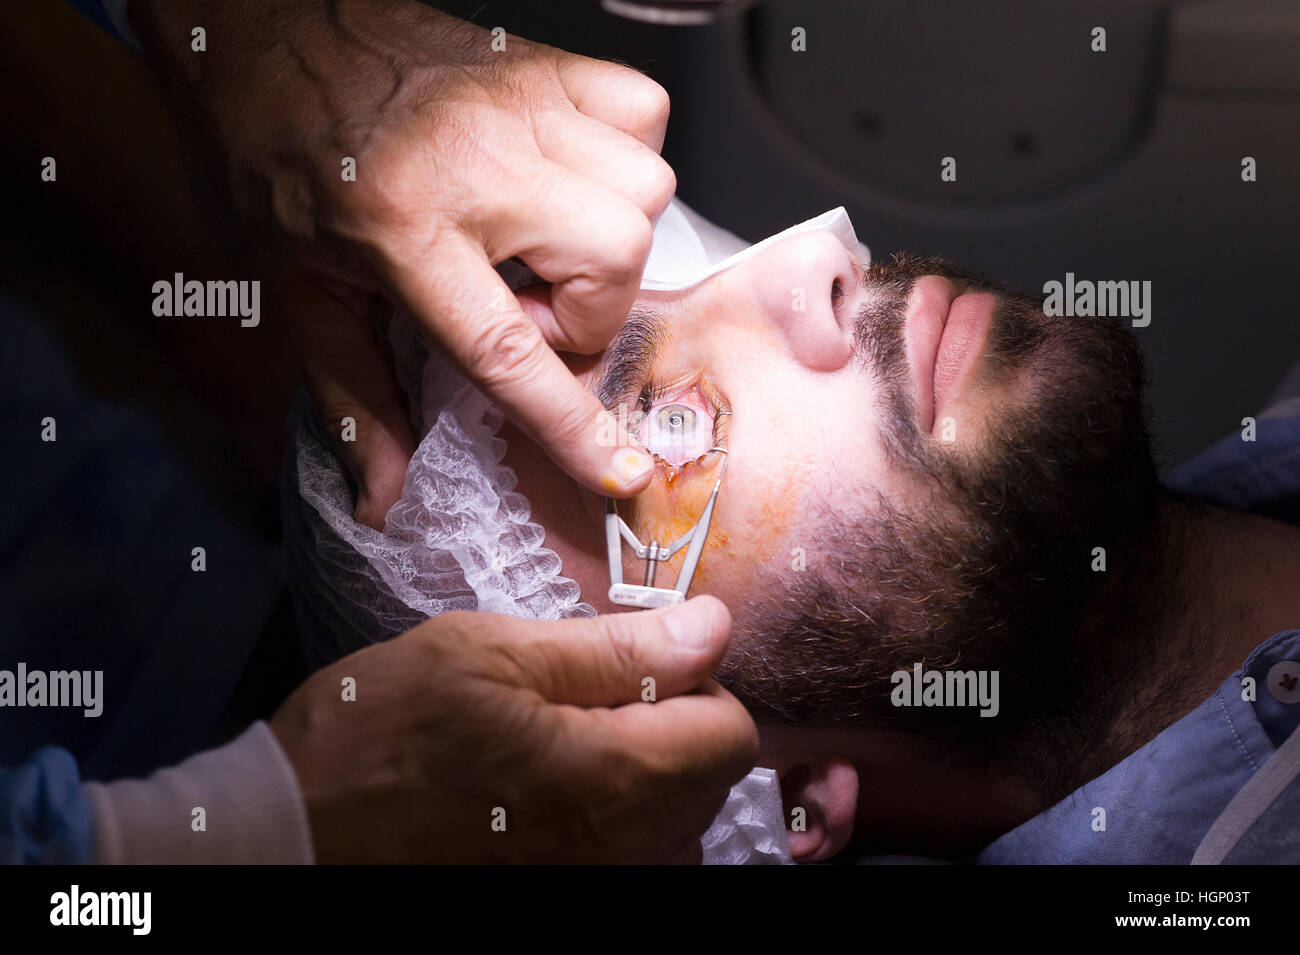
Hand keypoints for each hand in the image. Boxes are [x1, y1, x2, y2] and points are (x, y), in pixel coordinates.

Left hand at [131, 0, 672, 525]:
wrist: (272, 36)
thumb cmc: (282, 160)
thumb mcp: (302, 291)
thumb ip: (353, 397)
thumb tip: (382, 496)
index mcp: (401, 229)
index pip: (509, 347)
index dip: (570, 420)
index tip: (620, 469)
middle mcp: (475, 163)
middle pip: (611, 259)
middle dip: (585, 307)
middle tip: (526, 300)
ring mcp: (523, 103)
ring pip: (642, 193)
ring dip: (605, 240)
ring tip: (541, 238)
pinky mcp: (549, 65)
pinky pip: (643, 115)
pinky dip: (624, 157)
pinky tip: (568, 176)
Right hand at [269, 596, 756, 862]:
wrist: (298, 833)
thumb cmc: (381, 733)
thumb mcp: (491, 655)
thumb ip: (616, 649)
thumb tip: (713, 628)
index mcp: (614, 778)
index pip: (732, 732)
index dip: (694, 683)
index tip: (634, 664)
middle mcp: (622, 850)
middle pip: (710, 782)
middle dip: (673, 726)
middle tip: (587, 697)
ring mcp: (594, 884)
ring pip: (676, 826)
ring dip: (646, 775)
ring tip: (565, 743)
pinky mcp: (564, 898)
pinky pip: (631, 858)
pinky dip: (614, 818)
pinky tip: (551, 790)